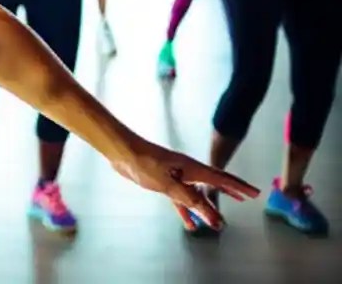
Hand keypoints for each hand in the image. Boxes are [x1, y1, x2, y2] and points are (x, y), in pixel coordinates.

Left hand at [110, 138, 258, 231]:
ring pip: (197, 194)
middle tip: (246, 198)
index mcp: (193, 169)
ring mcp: (176, 175)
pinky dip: (185, 210)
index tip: (254, 193)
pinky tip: (189, 224)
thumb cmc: (145, 164)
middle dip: (230, 192)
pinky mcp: (164, 180)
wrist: (122, 152)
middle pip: (214, 183)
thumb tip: (214, 217)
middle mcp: (187, 170)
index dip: (239, 187)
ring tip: (219, 219)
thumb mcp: (170, 186)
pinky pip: (180, 198)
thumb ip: (192, 202)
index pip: (222, 179)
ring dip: (207, 206)